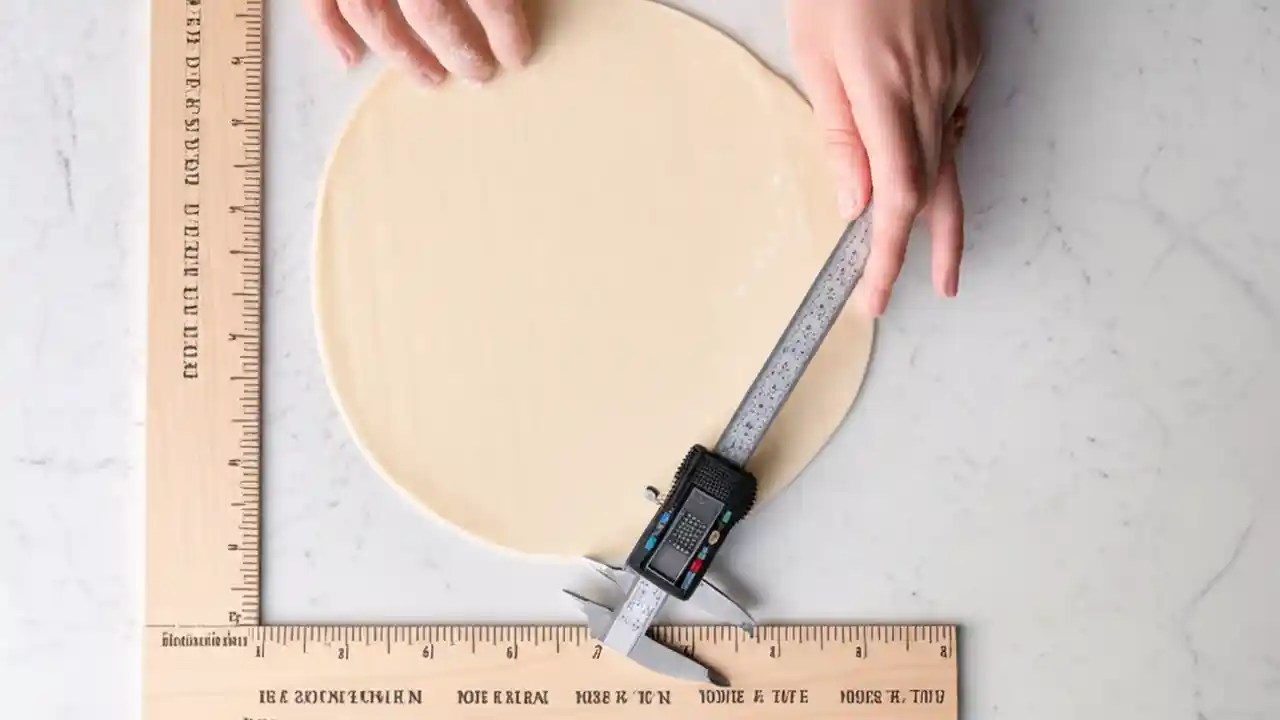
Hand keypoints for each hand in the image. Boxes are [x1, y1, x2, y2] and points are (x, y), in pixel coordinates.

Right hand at [306, 0, 532, 83]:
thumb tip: (517, 4)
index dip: (505, 28)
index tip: (518, 56)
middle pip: (428, 8)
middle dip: (457, 47)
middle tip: (479, 74)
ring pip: (369, 9)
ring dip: (400, 51)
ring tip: (431, 78)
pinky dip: (327, 29)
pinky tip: (350, 61)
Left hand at [788, 0, 981, 315]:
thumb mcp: (816, 55)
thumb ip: (840, 132)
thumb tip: (856, 202)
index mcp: (886, 92)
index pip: (899, 196)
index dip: (892, 253)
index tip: (880, 293)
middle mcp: (933, 88)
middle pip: (940, 187)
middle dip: (937, 247)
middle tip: (936, 289)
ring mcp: (959, 73)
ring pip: (950, 153)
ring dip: (942, 204)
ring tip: (939, 252)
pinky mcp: (969, 58)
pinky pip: (954, 117)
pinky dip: (939, 146)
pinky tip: (928, 159)